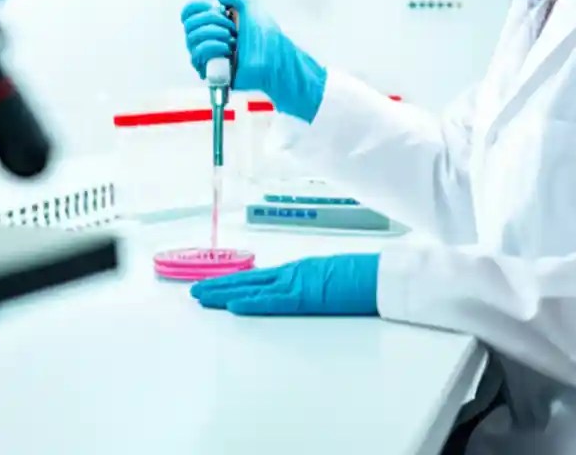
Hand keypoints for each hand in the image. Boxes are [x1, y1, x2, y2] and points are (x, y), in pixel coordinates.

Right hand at [180, 0, 326, 122]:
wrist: (274, 59)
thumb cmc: (266, 37)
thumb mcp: (250, 8)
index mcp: (214, 23)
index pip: (188, 12)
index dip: (196, 6)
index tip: (213, 6)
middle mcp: (207, 38)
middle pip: (189, 23)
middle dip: (211, 20)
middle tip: (231, 26)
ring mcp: (207, 55)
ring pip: (192, 38)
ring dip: (214, 34)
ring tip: (232, 40)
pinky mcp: (209, 70)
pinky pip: (196, 55)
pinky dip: (212, 47)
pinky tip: (228, 50)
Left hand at [189, 254, 379, 315]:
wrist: (381, 274)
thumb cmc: (363, 277)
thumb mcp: (332, 279)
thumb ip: (312, 284)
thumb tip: (302, 291)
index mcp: (298, 270)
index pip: (258, 277)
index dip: (234, 280)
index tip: (213, 284)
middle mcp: (292, 273)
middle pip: (248, 279)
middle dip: (219, 285)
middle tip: (194, 291)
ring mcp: (296, 283)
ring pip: (252, 287)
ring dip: (224, 292)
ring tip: (200, 296)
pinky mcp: (305, 296)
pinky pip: (272, 301)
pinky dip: (251, 302)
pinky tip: (232, 305)